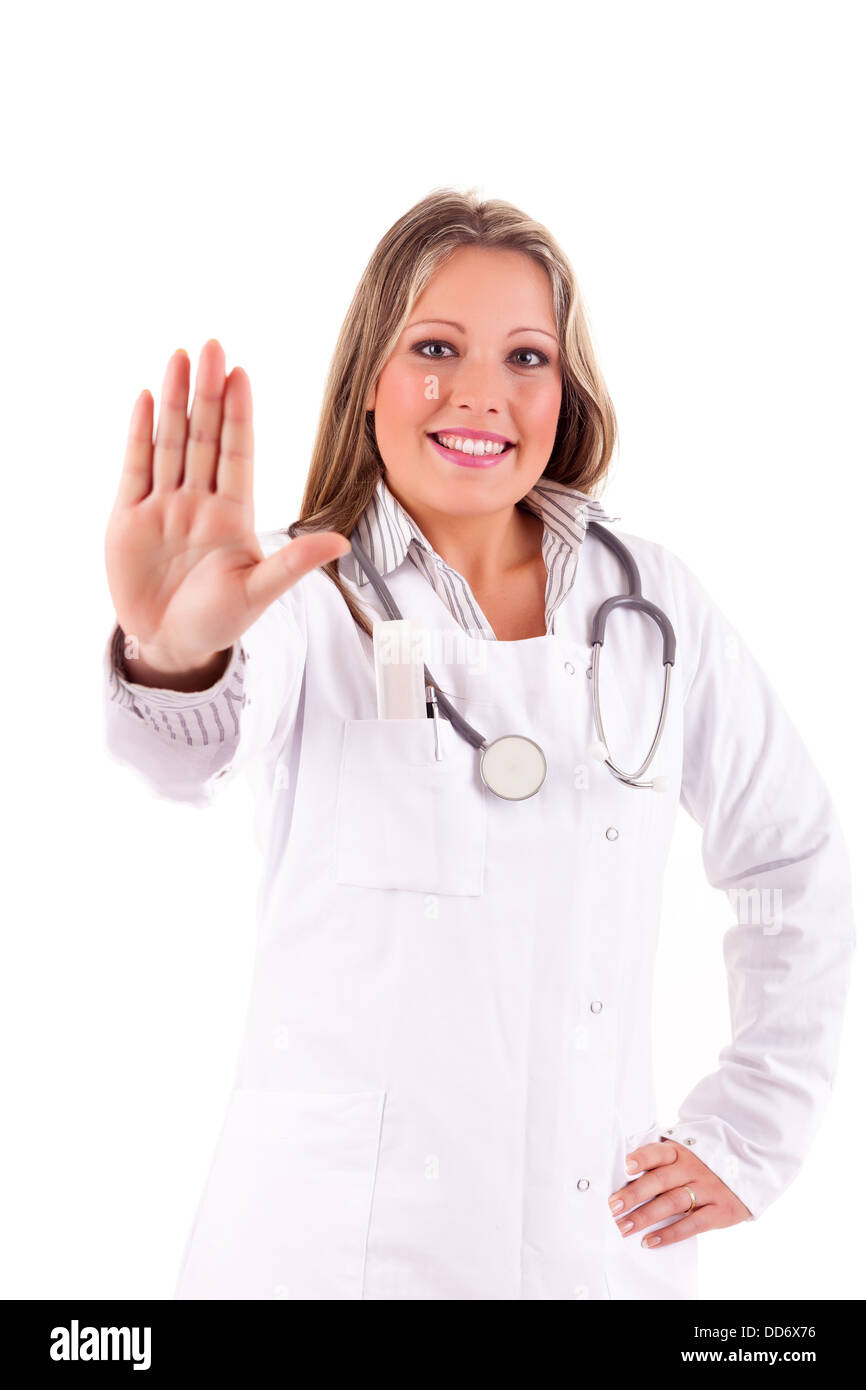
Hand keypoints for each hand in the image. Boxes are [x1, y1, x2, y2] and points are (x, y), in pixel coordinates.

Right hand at [104, 339, 350, 672]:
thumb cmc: (218, 620)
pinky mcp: (129, 517)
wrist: (170, 644)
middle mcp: (199, 500)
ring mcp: (163, 505)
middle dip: (206, 392)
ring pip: (169, 442)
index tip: (242, 374)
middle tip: (211, 345)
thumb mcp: (258, 592)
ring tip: (178, 357)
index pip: (237, 452)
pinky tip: (144, 398)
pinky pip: (135, 466)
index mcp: (232, 513)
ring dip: (172, 400)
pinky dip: (139, 433)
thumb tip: (341, 542)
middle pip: (201, 435)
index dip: (238, 414)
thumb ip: (293, 564)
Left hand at [608, 1136, 752, 1247]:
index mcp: (681, 1152)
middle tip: (613, 1208)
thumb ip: (661, 1162)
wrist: (748, 1170)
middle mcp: (694, 1168)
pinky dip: (669, 1234)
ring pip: (672, 1203)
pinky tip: (650, 1241)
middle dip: (634, 1194)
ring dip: (646, 1216)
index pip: (659, 1152)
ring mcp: (708, 1189)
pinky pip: (691, 1224)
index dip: (642, 1158)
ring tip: (625, 1228)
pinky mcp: (719, 1211)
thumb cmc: (704, 1165)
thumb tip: (625, 1176)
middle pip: (660, 1180)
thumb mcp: (686, 1155)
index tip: (625, 1167)